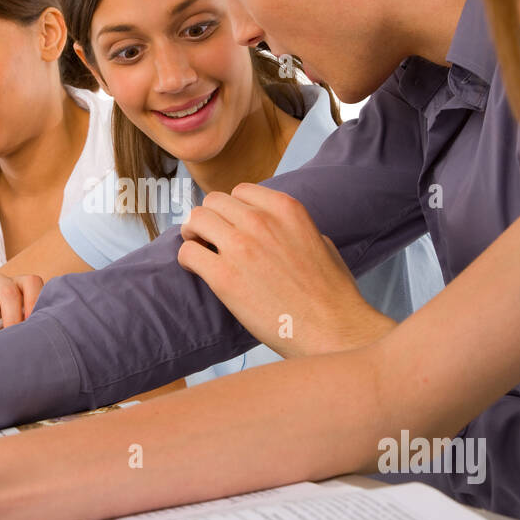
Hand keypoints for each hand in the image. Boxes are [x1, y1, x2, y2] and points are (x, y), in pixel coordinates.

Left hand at [177, 183, 394, 356]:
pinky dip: (187, 259)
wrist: (333, 329)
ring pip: (196, 220)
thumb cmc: (332, 293)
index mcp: (285, 209)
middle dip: (209, 219)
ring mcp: (240, 247)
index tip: (230, 225)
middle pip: (213, 202)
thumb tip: (280, 231)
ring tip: (199, 250)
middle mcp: (260, 221)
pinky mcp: (224, 277)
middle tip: (209, 238)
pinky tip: (196, 270)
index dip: (231, 209)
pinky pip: (188, 253)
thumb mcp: (321, 243)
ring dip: (193, 233)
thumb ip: (294, 229)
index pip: (240, 191)